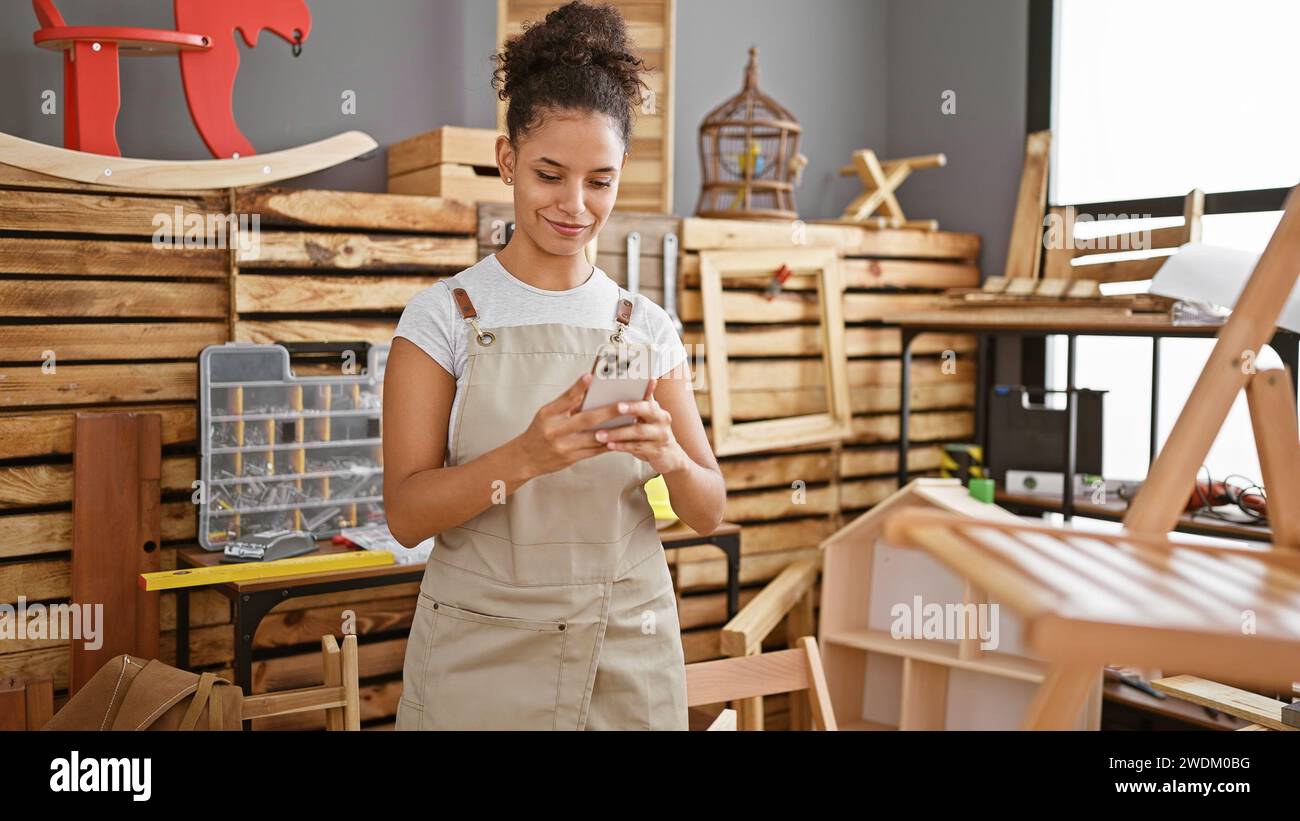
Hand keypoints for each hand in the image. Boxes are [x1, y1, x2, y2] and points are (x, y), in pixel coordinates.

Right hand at [514, 373, 633, 477]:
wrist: (526, 458)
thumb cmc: (539, 431)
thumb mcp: (547, 413)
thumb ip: (566, 404)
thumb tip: (588, 390)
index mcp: (549, 414)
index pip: (566, 398)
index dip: (578, 387)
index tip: (591, 376)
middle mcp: (557, 430)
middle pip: (586, 419)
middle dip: (608, 412)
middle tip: (625, 405)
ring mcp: (565, 446)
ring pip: (595, 437)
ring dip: (615, 429)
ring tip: (631, 420)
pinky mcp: (572, 458)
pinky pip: (595, 451)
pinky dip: (609, 443)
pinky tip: (622, 437)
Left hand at [591, 378, 688, 474]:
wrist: (670, 455)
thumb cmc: (653, 432)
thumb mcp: (648, 416)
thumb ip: (640, 401)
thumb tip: (630, 383)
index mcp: (657, 408)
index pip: (648, 396)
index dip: (643, 388)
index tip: (632, 386)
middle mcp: (662, 419)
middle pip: (648, 411)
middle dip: (632, 408)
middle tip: (617, 407)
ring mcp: (661, 435)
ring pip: (638, 432)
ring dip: (618, 433)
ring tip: (600, 435)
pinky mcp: (657, 451)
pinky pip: (637, 447)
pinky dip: (622, 446)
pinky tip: (610, 445)